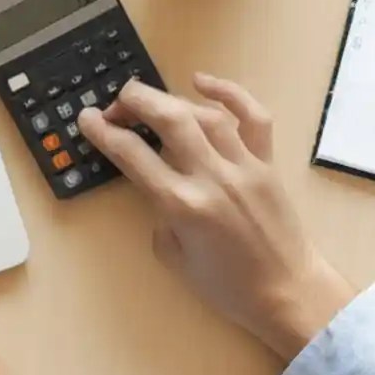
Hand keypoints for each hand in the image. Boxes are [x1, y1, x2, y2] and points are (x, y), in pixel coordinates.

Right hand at [78, 74, 354, 360]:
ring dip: (171, 98)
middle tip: (116, 104)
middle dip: (135, 100)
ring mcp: (244, 165)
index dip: (103, 132)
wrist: (287, 292)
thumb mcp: (173, 257)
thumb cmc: (226, 286)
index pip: (133, 155)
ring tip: (149, 102)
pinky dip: (229, 92)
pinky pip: (253, 116)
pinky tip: (202, 82)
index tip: (87, 119)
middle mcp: (213, 177)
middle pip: (169, 118)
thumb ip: (159, 214)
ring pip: (204, 113)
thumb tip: (157, 182)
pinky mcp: (268, 162)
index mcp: (183, 205)